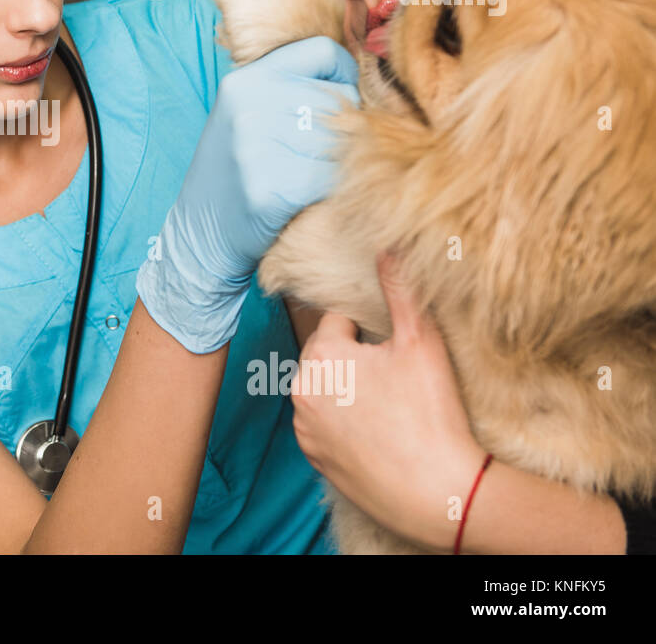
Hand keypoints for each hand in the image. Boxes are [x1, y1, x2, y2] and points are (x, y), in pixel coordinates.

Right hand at [136, 36, 358, 352]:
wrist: (200, 231)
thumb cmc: (236, 170)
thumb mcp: (247, 112)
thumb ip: (289, 88)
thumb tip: (355, 75)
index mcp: (244, 81)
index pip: (321, 52)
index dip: (343, 73)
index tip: (341, 97)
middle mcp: (248, 106)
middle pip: (337, 99)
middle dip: (342, 126)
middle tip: (315, 152)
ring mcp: (256, 147)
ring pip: (339, 140)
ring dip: (335, 161)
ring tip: (306, 174)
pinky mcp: (270, 189)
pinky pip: (328, 179)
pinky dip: (324, 191)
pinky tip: (301, 197)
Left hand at [290, 253, 485, 550]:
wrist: (437, 491)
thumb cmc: (430, 413)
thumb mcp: (420, 341)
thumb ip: (400, 289)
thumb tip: (388, 245)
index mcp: (320, 355)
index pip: (337, 321)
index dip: (368, 329)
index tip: (392, 346)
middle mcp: (300, 389)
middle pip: (327, 356)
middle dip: (355, 359)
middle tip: (395, 377)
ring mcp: (303, 426)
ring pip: (324, 390)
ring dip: (346, 390)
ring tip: (388, 405)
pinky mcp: (312, 457)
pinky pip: (324, 424)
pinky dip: (343, 422)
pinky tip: (376, 430)